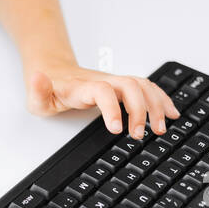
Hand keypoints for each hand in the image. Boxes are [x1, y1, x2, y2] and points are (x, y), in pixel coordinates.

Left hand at [26, 62, 180, 138]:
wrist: (56, 72)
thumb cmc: (50, 91)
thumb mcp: (36, 97)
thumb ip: (37, 90)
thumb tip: (38, 78)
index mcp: (84, 87)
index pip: (103, 91)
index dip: (112, 108)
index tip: (117, 129)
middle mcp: (105, 81)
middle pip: (130, 86)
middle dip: (140, 110)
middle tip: (139, 135)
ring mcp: (116, 83)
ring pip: (143, 86)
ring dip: (156, 106)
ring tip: (160, 129)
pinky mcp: (124, 87)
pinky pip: (148, 89)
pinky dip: (162, 100)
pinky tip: (172, 113)